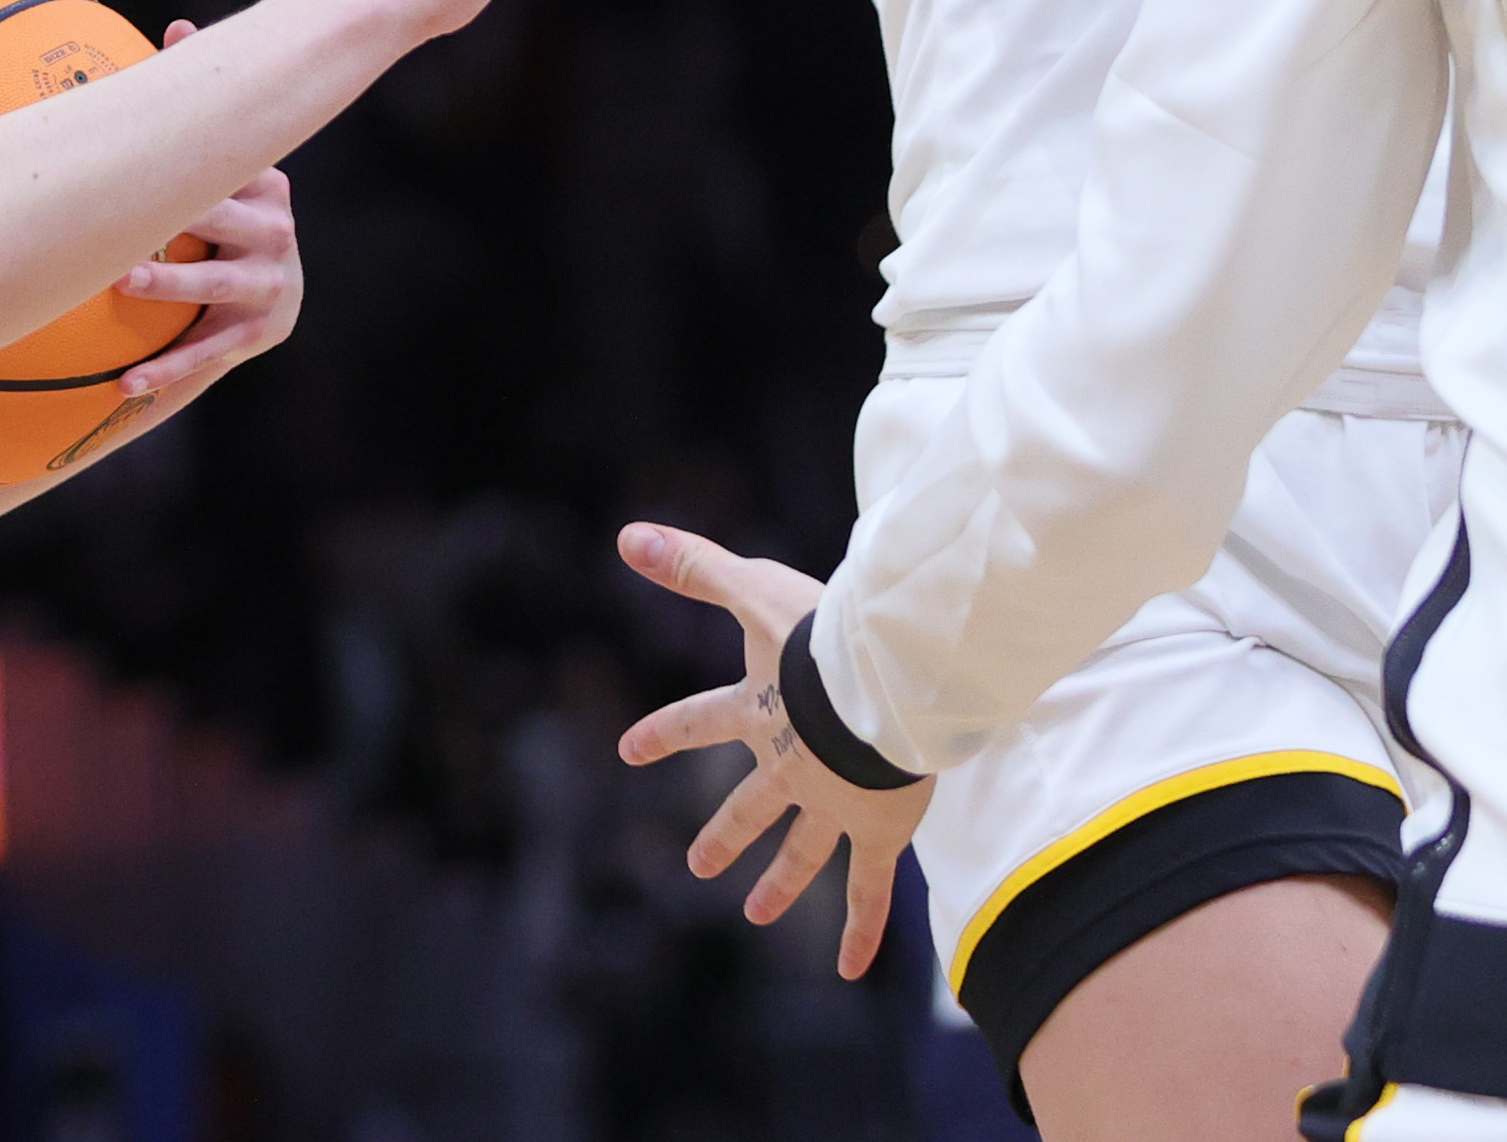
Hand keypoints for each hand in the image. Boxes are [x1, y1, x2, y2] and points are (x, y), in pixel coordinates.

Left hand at [116, 23, 300, 399]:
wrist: (267, 300)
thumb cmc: (227, 216)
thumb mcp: (226, 165)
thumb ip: (199, 99)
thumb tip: (177, 25)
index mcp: (267, 188)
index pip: (233, 165)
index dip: (203, 157)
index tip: (164, 150)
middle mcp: (276, 234)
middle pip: (227, 222)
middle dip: (186, 218)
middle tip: (135, 209)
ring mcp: (271, 287)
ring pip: (217, 286)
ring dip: (172, 283)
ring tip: (127, 280)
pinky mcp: (255, 335)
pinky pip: (208, 352)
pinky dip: (167, 370)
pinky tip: (126, 382)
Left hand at [614, 520, 931, 979]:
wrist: (883, 686)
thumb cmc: (823, 632)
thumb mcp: (752, 590)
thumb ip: (693, 564)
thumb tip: (623, 534)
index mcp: (759, 710)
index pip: (699, 719)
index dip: (664, 733)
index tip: (626, 751)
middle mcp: (788, 764)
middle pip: (750, 803)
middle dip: (726, 832)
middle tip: (699, 865)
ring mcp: (833, 802)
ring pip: (801, 851)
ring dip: (780, 882)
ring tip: (759, 912)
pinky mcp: (878, 829)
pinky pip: (868, 891)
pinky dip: (860, 932)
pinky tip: (851, 971)